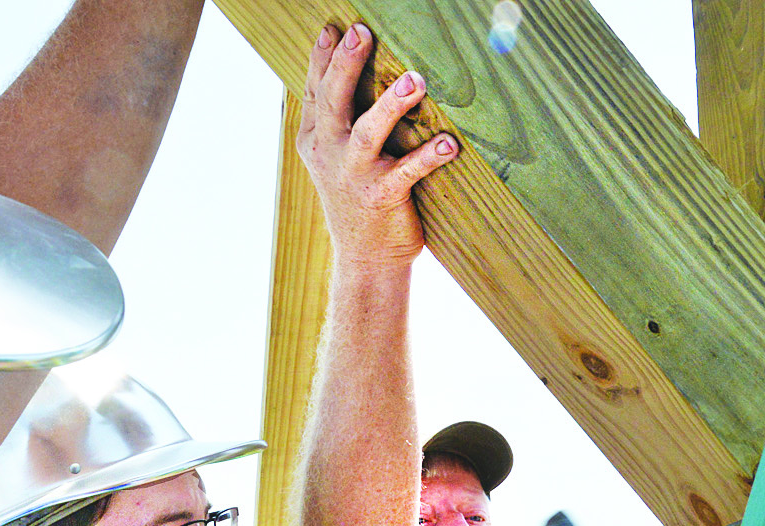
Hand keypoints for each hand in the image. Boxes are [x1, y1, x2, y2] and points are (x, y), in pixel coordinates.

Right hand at [299, 24, 457, 269]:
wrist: (366, 259)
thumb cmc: (359, 199)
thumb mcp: (336, 158)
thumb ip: (339, 120)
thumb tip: (350, 69)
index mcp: (316, 139)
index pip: (316, 90)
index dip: (323, 57)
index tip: (336, 27)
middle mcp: (329, 154)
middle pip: (334, 101)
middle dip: (346, 65)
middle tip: (361, 33)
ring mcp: (354, 175)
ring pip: (368, 132)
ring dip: (391, 105)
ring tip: (414, 81)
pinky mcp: (382, 196)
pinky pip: (407, 172)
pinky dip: (428, 157)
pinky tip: (449, 144)